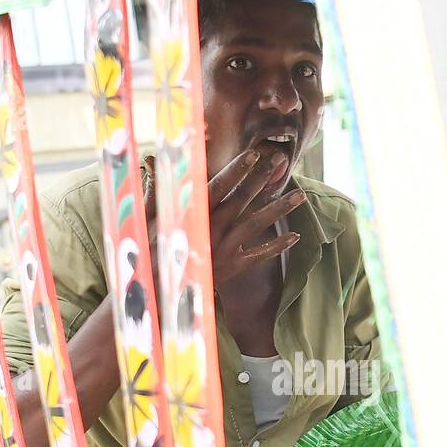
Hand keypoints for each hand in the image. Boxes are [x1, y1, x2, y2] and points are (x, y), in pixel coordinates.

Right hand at [142, 150, 306, 287]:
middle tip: (280, 160)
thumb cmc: (150, 252)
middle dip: (262, 178)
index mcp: (193, 214)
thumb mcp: (146, 220)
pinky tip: (295, 236)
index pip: (218, 186)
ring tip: (300, 195)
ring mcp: (224, 248)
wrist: (160, 292)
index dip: (236, 170)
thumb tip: (149, 162)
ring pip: (256, 223)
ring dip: (279, 208)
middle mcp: (212, 228)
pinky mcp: (233, 266)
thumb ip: (155, 191)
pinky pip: (259, 255)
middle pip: (242, 199)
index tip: (253, 155)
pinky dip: (277, 246)